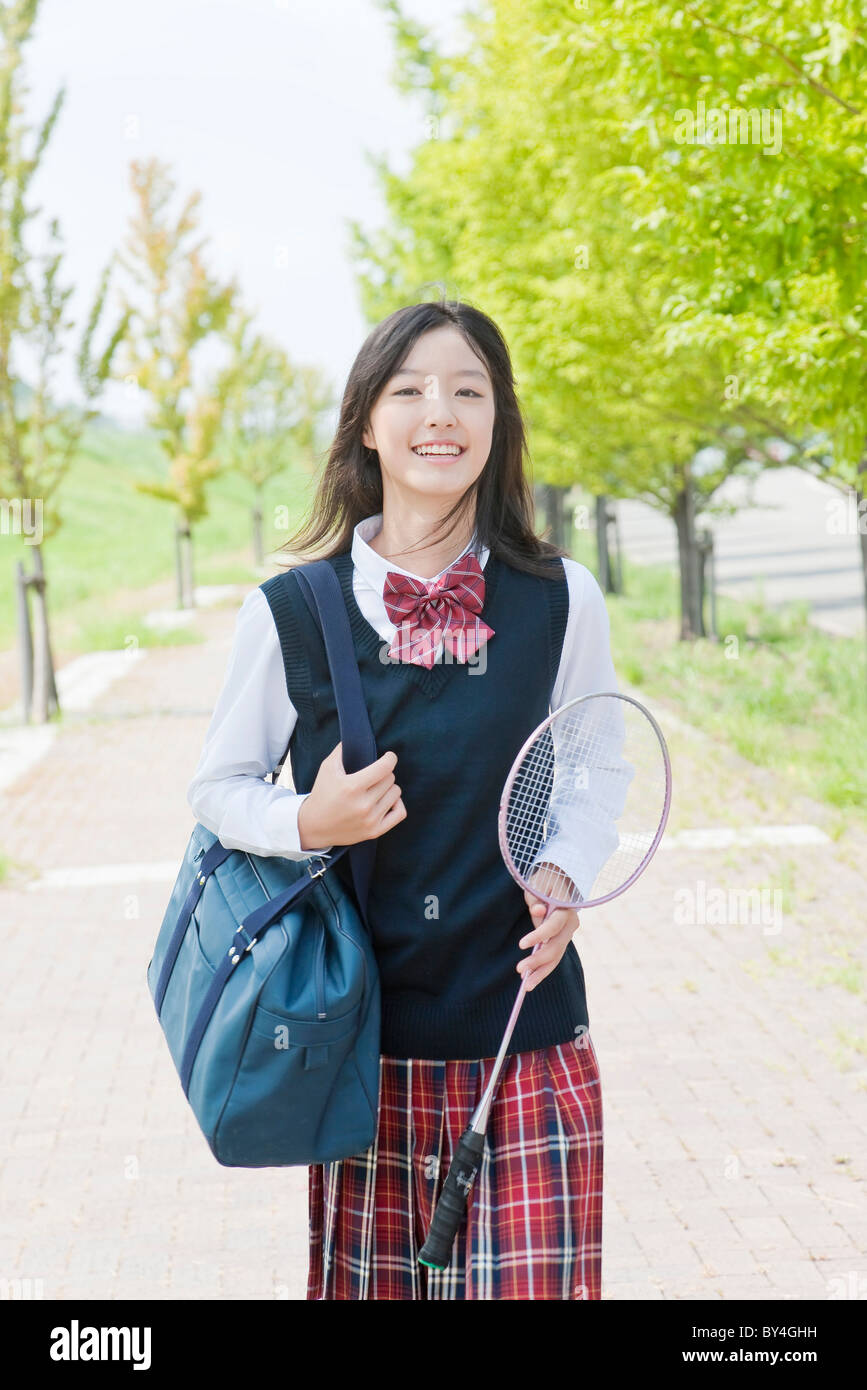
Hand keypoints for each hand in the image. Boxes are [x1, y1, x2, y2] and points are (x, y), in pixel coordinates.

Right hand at [297, 741, 406, 848]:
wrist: (313, 826)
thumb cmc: (322, 794)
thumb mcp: (327, 768)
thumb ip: (342, 750)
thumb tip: (356, 736)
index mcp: (351, 787)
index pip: (384, 767)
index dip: (390, 758)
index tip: (389, 756)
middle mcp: (363, 804)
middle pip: (390, 779)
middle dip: (384, 774)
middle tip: (374, 776)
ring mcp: (370, 819)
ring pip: (396, 793)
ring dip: (389, 789)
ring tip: (377, 789)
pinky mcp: (374, 831)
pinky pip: (400, 813)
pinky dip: (397, 804)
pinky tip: (387, 801)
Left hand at [517, 862, 580, 991]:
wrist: (559, 879)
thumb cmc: (544, 880)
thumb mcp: (536, 884)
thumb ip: (536, 898)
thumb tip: (538, 911)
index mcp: (566, 908)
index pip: (553, 926)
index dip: (539, 936)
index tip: (522, 944)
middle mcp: (571, 923)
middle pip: (556, 946)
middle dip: (538, 960)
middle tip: (519, 969)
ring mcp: (568, 933)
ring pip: (557, 956)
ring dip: (541, 971)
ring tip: (527, 985)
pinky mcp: (562, 939)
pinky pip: (554, 956)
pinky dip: (543, 968)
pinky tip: (531, 979)